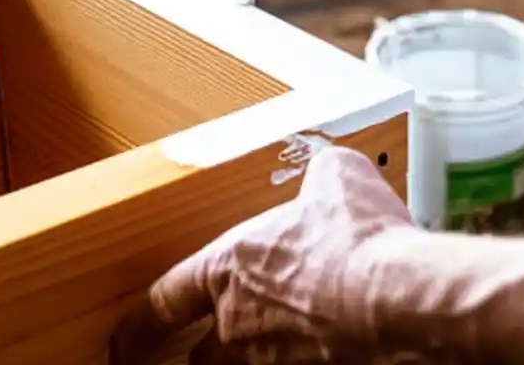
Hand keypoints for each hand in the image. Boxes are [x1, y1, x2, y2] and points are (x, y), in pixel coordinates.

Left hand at [109, 147, 414, 363]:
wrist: (401, 299)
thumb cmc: (359, 238)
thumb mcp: (336, 179)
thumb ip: (318, 179)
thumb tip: (329, 178)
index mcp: (229, 269)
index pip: (165, 300)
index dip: (139, 325)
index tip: (122, 343)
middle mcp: (241, 327)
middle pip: (202, 358)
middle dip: (207, 354)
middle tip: (210, 351)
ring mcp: (278, 364)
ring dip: (257, 361)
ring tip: (283, 346)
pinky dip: (311, 362)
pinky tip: (331, 351)